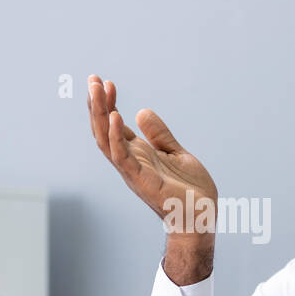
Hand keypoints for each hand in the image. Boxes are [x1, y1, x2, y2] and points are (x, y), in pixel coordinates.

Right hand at [86, 74, 218, 283]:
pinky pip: (122, 157)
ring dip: (100, 115)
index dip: (108, 104)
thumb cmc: (190, 190)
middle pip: (104, 130)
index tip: (104, 82)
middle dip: (96, 105)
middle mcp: (130, 162)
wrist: (202, 216)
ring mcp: (132, 171)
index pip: (115, 126)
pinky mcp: (141, 180)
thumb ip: (159, 134)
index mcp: (137, 154)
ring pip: (106, 141)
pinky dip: (116, 137)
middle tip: (92, 79)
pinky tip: (115, 116)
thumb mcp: (176, 153)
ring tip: (97, 90)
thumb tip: (141, 111)